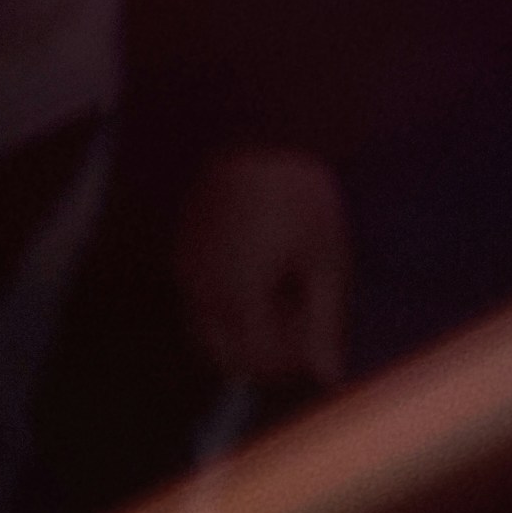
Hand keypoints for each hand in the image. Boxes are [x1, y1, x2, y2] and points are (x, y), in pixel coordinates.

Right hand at [174, 145, 347, 389]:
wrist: (258, 134)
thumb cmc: (301, 196)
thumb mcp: (326, 259)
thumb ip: (325, 324)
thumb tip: (329, 378)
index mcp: (239, 298)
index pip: (260, 362)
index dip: (294, 357)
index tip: (321, 327)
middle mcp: (201, 294)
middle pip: (229, 356)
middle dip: (268, 351)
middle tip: (304, 313)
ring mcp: (186, 273)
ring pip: (212, 331)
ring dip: (247, 328)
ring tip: (287, 287)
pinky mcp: (182, 254)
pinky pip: (203, 301)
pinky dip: (231, 304)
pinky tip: (263, 269)